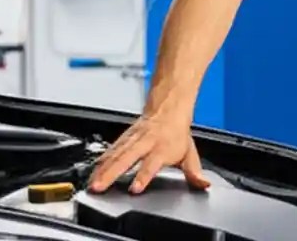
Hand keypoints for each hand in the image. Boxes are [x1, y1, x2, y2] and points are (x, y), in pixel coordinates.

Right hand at [87, 112, 210, 194]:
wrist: (167, 108)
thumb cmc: (177, 133)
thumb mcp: (189, 153)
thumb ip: (194, 171)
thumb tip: (203, 185)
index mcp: (161, 148)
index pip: (151, 164)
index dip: (143, 176)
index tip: (134, 188)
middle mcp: (145, 143)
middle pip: (126, 159)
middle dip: (111, 174)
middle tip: (99, 187)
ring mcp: (132, 140)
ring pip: (114, 154)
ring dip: (102, 169)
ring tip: (92, 183)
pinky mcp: (124, 138)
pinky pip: (110, 150)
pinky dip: (100, 160)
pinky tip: (93, 170)